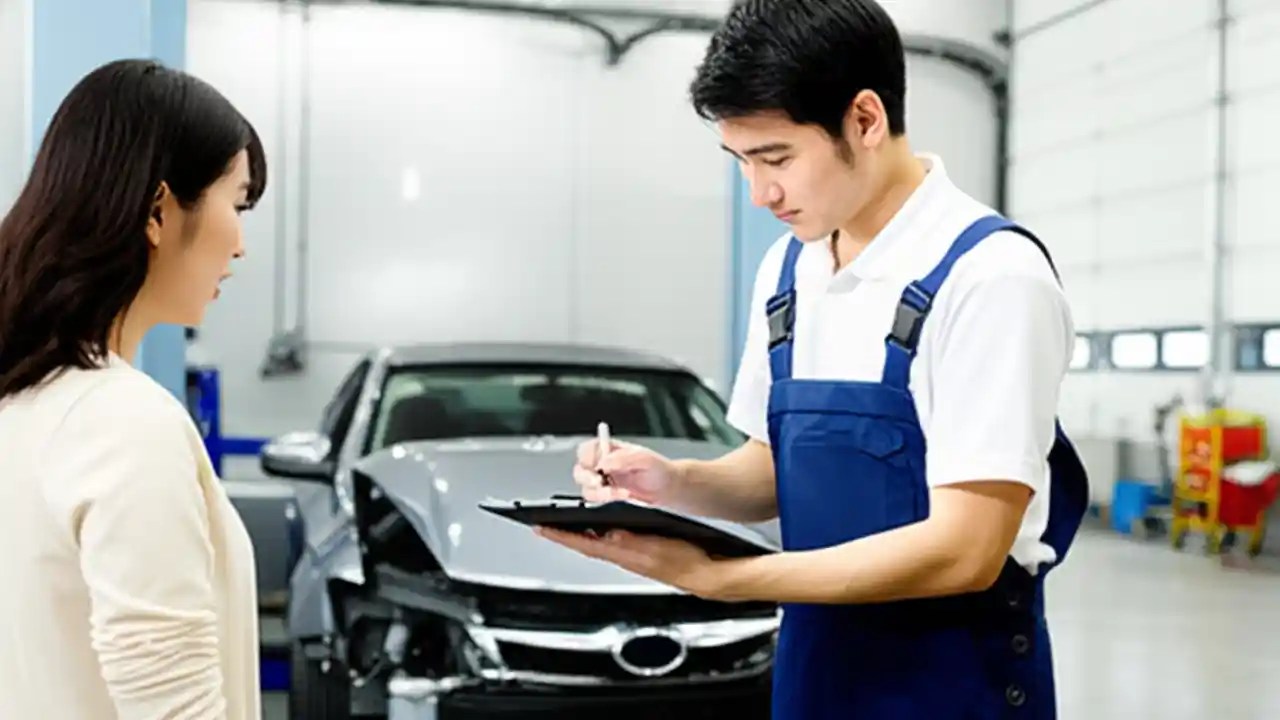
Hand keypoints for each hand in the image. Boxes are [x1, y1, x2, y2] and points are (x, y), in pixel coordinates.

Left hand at [534, 526, 742, 600]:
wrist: (705, 574)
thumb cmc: (687, 560)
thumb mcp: (658, 546)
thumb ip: (632, 541)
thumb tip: (609, 534)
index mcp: (624, 554)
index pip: (585, 544)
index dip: (561, 536)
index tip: (541, 527)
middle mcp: (623, 556)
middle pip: (585, 544)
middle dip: (563, 534)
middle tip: (543, 525)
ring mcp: (630, 557)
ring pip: (596, 545)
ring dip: (578, 535)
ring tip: (561, 525)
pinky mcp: (638, 556)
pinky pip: (609, 546)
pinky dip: (597, 537)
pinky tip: (596, 530)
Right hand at [573, 438, 679, 504]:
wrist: (667, 488)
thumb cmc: (658, 469)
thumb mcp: (644, 459)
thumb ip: (623, 459)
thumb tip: (603, 461)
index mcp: (610, 449)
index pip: (587, 449)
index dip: (587, 457)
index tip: (596, 465)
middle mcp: (604, 463)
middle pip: (581, 468)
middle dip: (586, 477)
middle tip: (599, 481)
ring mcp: (604, 479)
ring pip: (585, 486)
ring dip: (598, 491)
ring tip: (617, 492)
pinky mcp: (607, 494)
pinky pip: (595, 497)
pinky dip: (605, 498)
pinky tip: (622, 495)